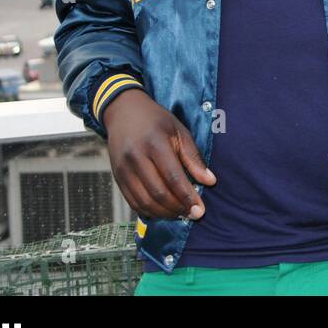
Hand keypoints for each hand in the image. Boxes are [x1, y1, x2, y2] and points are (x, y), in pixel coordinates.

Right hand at [103, 88, 215, 219]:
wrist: (123, 112)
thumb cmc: (156, 121)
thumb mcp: (179, 131)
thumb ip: (193, 157)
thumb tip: (210, 181)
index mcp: (155, 143)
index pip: (173, 177)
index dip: (187, 196)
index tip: (200, 210)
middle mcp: (136, 157)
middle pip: (158, 192)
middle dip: (177, 208)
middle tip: (192, 215)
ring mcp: (123, 169)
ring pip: (144, 201)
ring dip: (164, 213)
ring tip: (180, 214)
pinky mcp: (116, 177)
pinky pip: (132, 201)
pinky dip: (148, 211)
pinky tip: (162, 211)